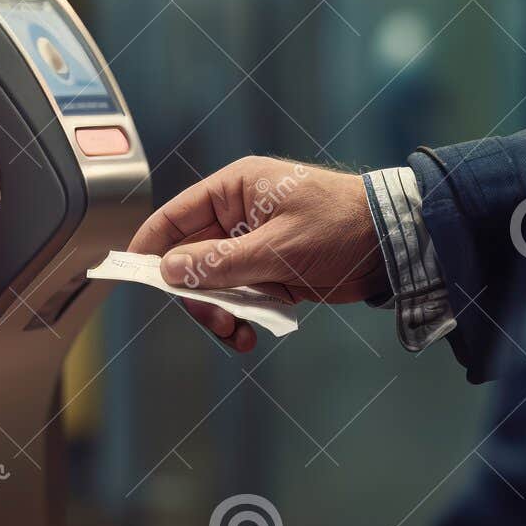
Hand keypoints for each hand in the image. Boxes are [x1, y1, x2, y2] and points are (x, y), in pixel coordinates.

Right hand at [127, 156, 385, 351]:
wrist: (395, 244)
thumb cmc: (340, 226)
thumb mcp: (278, 247)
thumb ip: (221, 261)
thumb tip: (169, 271)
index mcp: (235, 190)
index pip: (176, 216)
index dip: (151, 245)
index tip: (131, 275)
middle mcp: (238, 216)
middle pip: (190, 258)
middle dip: (196, 294)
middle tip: (214, 319)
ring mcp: (254, 245)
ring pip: (214, 283)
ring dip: (220, 311)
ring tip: (238, 332)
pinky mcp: (270, 272)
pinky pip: (240, 296)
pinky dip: (241, 317)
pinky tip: (251, 335)